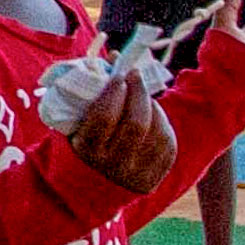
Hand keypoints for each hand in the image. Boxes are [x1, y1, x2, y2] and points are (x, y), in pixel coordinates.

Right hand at [55, 65, 178, 201]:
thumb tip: (116, 57)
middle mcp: (111, 167)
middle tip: (135, 75)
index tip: (118, 76)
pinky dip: (163, 122)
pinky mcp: (153, 179)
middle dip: (138, 93)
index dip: (114, 92)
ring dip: (152, 106)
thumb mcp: (78, 121)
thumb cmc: (83, 141)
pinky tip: (153, 113)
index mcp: (86, 151)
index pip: (105, 118)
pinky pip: (167, 144)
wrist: (90, 187)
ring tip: (143, 94)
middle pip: (136, 124)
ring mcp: (134, 175)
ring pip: (155, 132)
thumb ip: (93, 91)